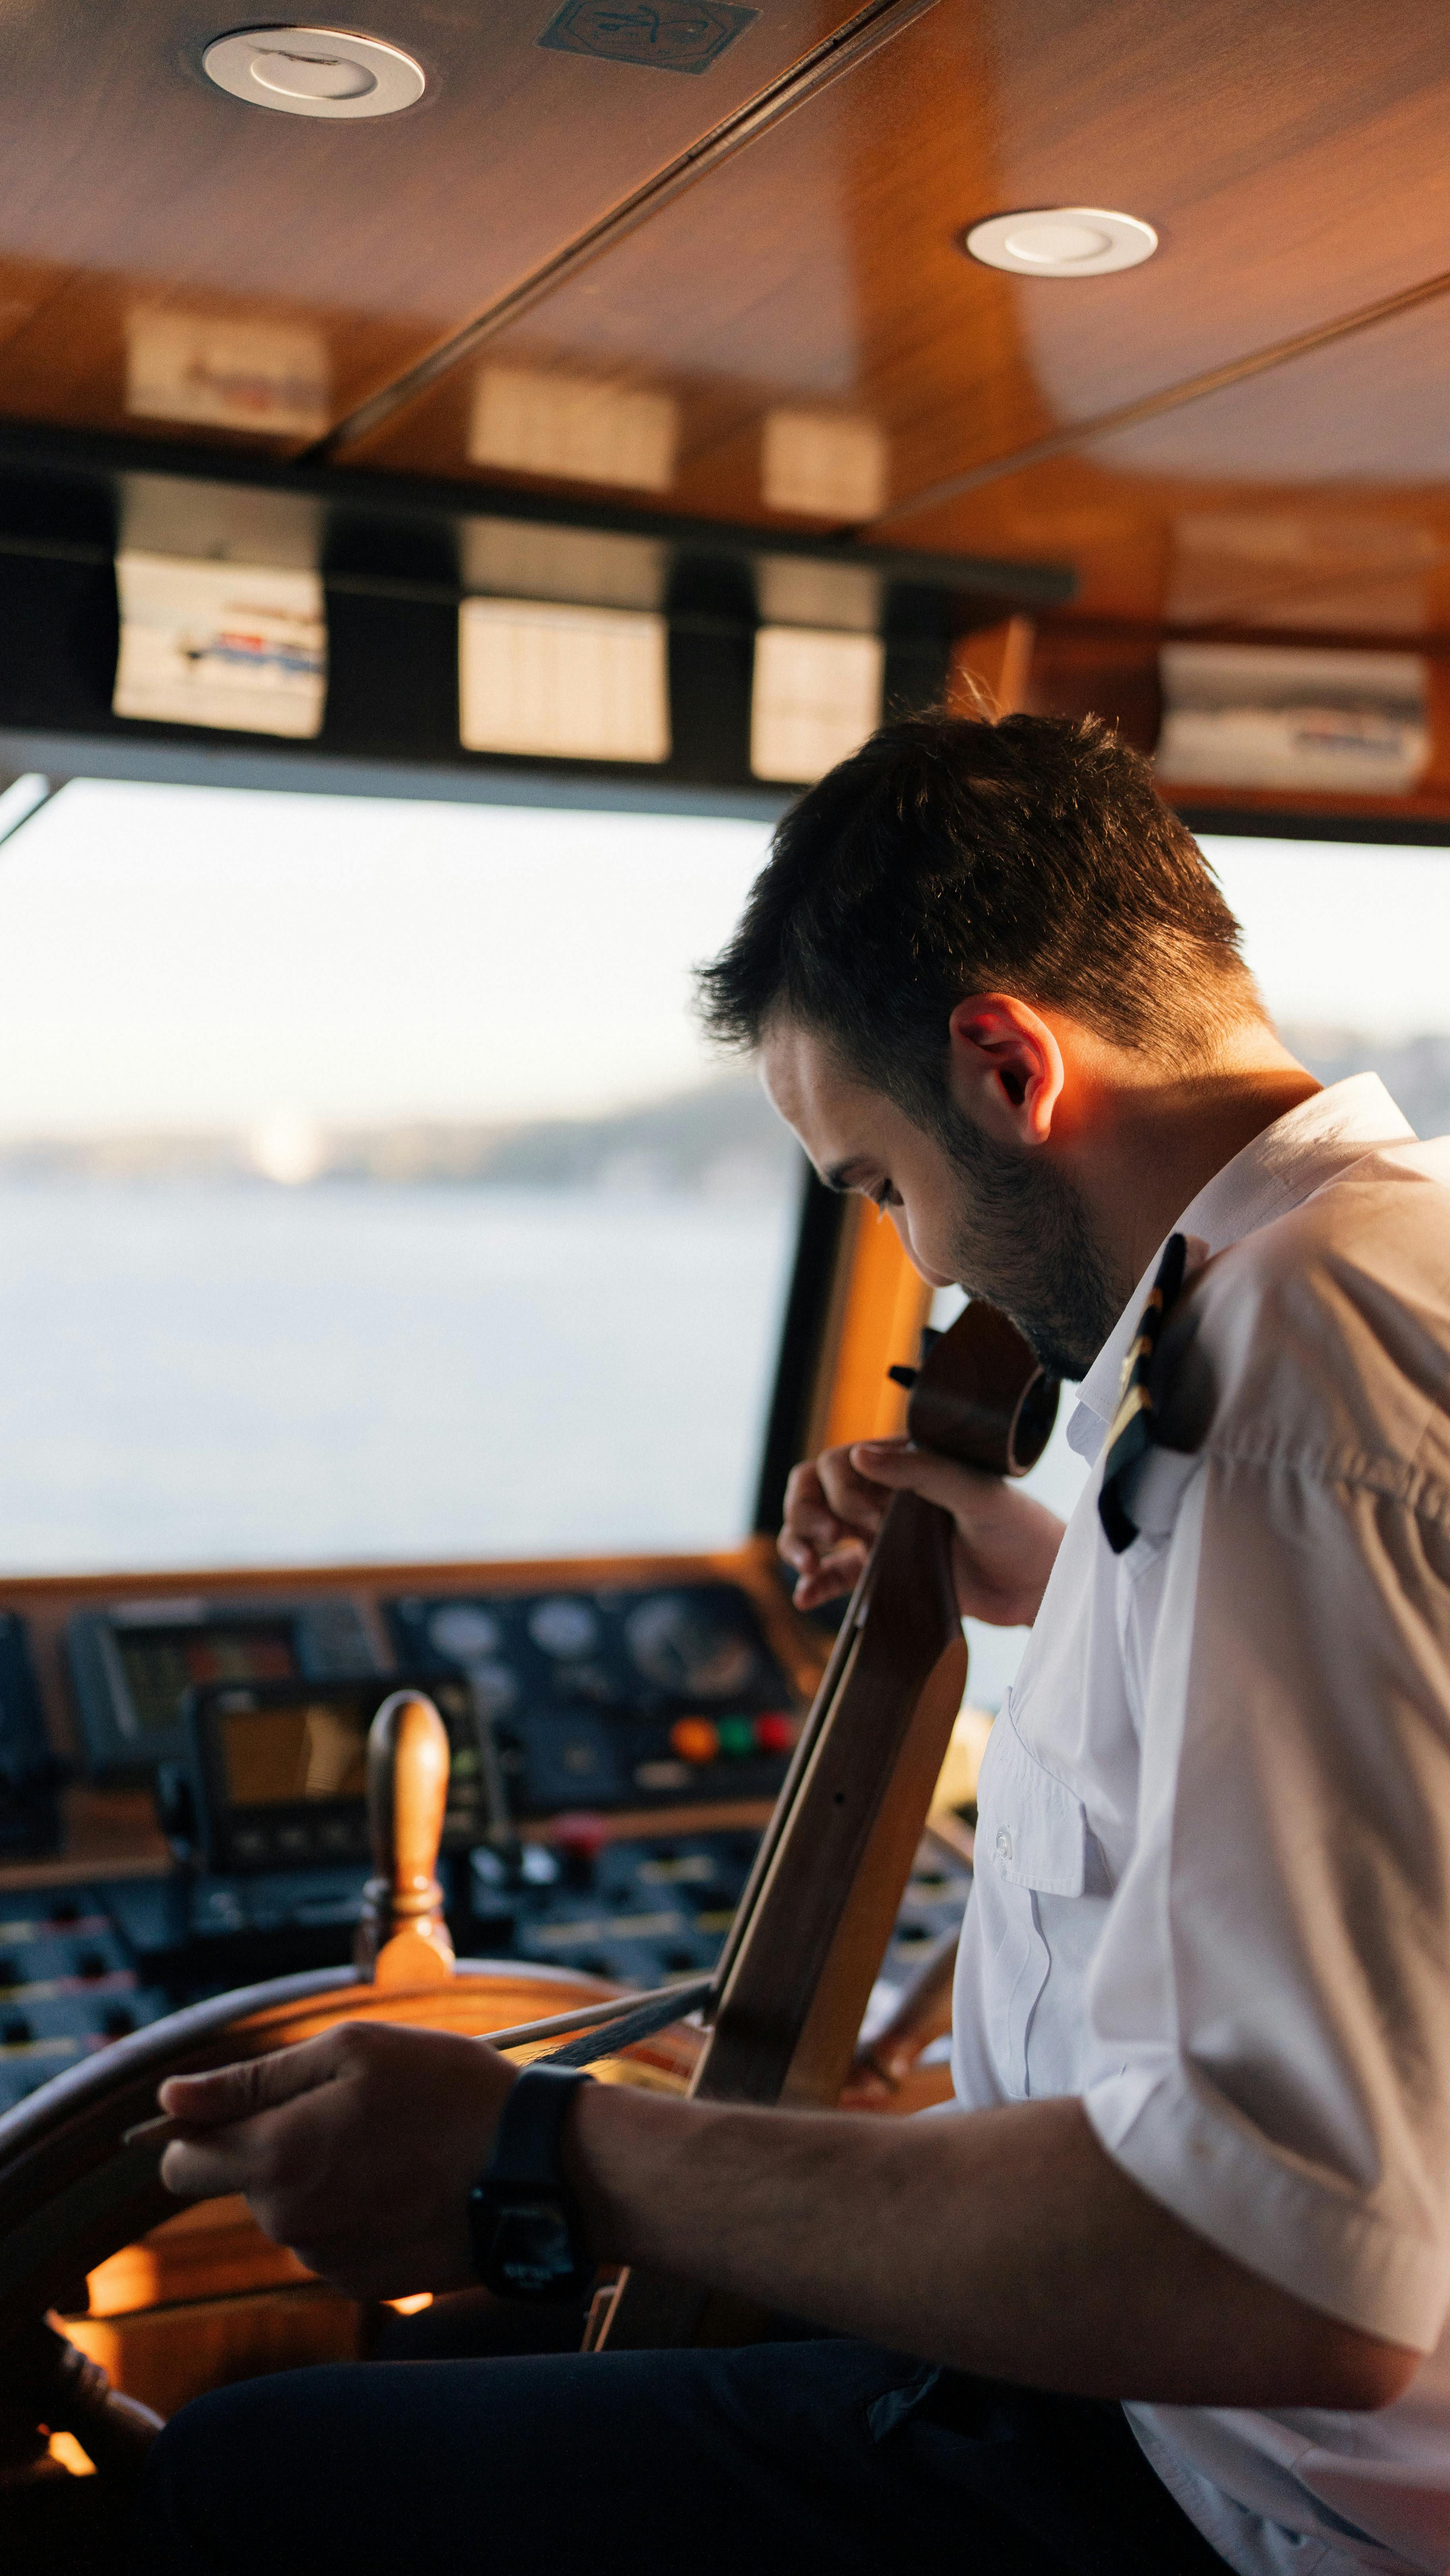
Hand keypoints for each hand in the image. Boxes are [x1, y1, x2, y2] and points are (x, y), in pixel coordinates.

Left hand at [156, 2021, 514, 2299]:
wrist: (534, 2171)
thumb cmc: (446, 2092)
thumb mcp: (353, 2053)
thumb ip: (253, 2080)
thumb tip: (170, 2099)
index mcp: (276, 2159)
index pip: (179, 2163)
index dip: (200, 2128)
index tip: (239, 2104)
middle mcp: (288, 2223)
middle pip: (244, 2182)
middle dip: (276, 2145)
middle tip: (353, 2110)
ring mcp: (327, 2261)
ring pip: (291, 2210)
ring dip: (321, 2176)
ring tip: (392, 2145)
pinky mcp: (363, 2284)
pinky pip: (331, 2239)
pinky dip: (355, 2210)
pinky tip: (406, 2183)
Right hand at [780, 1439, 1065, 1625]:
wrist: (1040, 1584)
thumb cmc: (1019, 1527)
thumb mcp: (975, 1491)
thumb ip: (919, 1471)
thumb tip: (858, 1455)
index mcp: (901, 1465)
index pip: (838, 1463)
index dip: (841, 1490)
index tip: (873, 1519)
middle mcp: (883, 1495)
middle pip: (813, 1491)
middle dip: (804, 1511)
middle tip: (825, 1538)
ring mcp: (880, 1535)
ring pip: (815, 1531)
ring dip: (799, 1544)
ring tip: (807, 1567)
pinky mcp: (884, 1573)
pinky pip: (836, 1575)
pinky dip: (815, 1584)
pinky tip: (805, 1597)